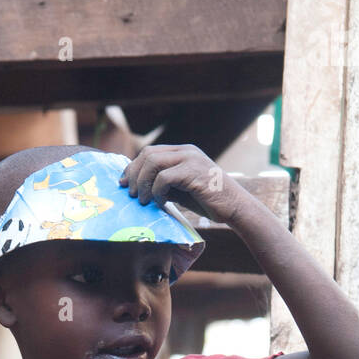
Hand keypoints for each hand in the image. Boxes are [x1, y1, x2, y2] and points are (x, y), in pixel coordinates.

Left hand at [119, 143, 242, 223]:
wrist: (234, 206)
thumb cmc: (208, 201)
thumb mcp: (181, 190)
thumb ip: (164, 184)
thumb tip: (138, 188)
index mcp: (182, 152)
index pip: (150, 152)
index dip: (133, 167)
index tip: (123, 183)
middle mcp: (185, 151)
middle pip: (148, 154)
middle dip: (134, 175)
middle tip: (131, 194)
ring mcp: (190, 159)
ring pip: (153, 163)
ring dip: (143, 183)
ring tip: (142, 200)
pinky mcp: (192, 171)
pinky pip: (164, 178)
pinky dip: (157, 191)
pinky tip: (161, 202)